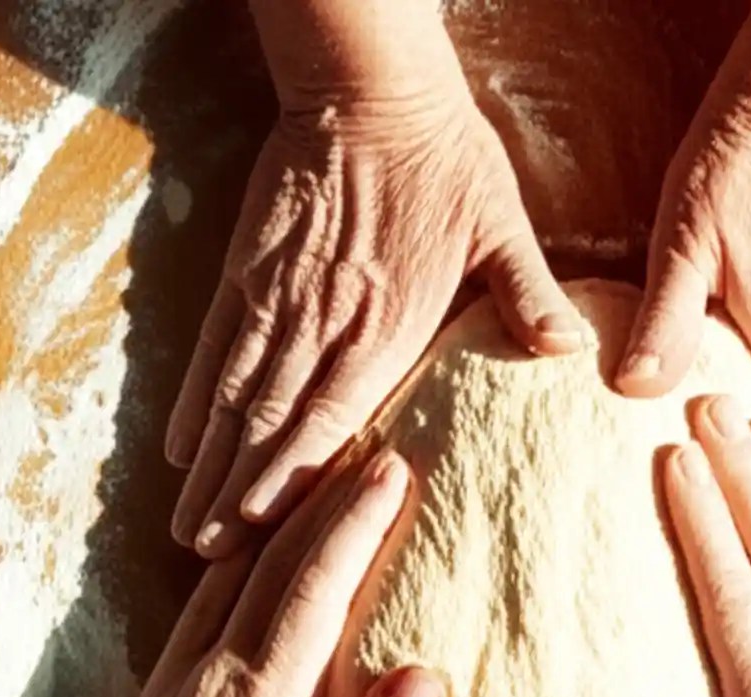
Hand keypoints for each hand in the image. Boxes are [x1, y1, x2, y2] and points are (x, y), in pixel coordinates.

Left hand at [135, 450, 446, 696]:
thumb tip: (424, 678)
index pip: (315, 586)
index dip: (356, 523)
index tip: (393, 468)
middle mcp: (212, 676)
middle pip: (273, 561)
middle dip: (328, 498)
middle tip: (373, 447)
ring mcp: (176, 679)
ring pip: (230, 569)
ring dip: (282, 517)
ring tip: (329, 476)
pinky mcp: (159, 689)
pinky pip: (201, 600)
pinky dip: (241, 556)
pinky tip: (265, 537)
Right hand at [164, 91, 587, 557]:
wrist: (369, 90)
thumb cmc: (446, 160)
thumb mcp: (504, 227)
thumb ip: (530, 294)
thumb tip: (574, 348)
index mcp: (387, 322)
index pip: (331, 415)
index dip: (291, 475)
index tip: (259, 528)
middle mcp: (323, 321)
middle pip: (270, 421)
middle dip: (236, 492)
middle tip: (206, 552)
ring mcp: (277, 297)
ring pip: (233, 393)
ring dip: (208, 460)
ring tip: (184, 518)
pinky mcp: (247, 268)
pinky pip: (212, 344)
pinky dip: (191, 396)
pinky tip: (176, 438)